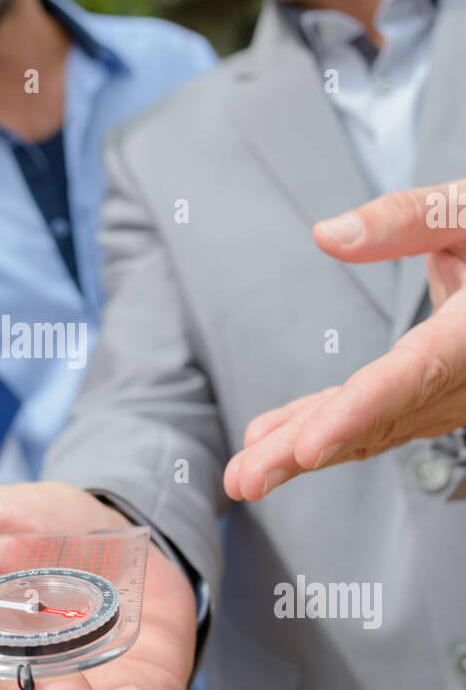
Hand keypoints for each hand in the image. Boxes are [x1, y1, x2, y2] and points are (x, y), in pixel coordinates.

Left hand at [225, 182, 465, 500]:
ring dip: (305, 454)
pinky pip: (378, 420)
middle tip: (247, 478)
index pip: (413, 375)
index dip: (357, 413)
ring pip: (374, 429)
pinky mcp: (434, 396)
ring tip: (245, 473)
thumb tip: (328, 236)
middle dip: (307, 451)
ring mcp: (453, 394)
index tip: (306, 448)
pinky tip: (277, 443)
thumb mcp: (464, 210)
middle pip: (381, 418)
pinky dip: (327, 431)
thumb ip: (404, 220)